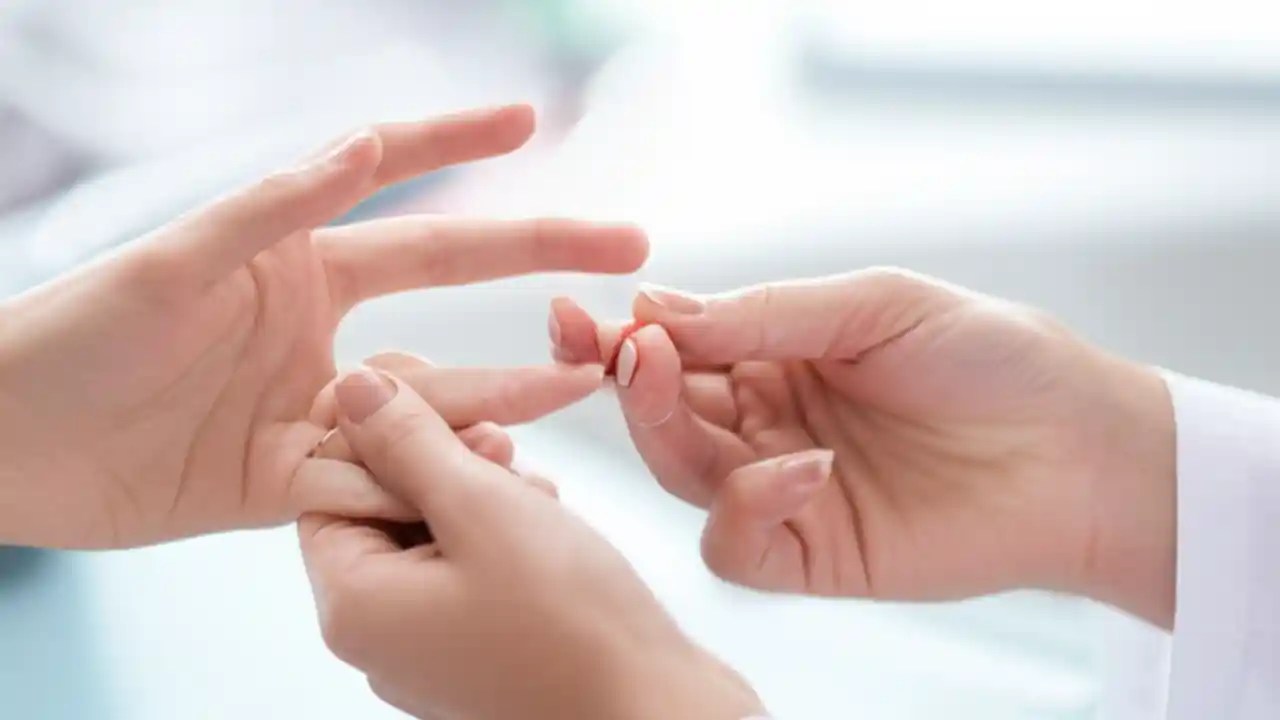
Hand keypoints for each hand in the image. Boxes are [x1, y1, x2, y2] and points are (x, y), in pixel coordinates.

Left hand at [0, 104, 647, 548]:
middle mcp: (318, 326)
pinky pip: (383, 478)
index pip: (396, 189)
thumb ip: (272, 211)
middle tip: (624, 247)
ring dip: (509, 389)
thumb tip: (364, 146)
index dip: (459, 145)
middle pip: (448, 289)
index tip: (529, 118)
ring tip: (586, 380)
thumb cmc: (68, 337)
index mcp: (290, 257)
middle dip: (537, 260)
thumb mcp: (171, 265)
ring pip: (433, 396)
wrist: (6, 453)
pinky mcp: (296, 478)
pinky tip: (492, 477)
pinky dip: (434, 479)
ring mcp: (315, 403)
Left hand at [299, 370, 762, 719]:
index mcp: (355, 605)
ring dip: (480, 494)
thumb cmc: (572, 629)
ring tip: (534, 494)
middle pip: (382, 509)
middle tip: (497, 444)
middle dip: (441, 462)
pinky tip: (549, 525)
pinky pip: (472, 571)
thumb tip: (353, 390)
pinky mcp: (484, 651)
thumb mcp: (483, 505)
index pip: (327, 489)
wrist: (654, 715)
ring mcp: (433, 649)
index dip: (381, 437)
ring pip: (435, 534)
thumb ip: (410, 440)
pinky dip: (505, 535)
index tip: (441, 407)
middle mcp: (383, 636)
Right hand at [550, 270, 1175, 626]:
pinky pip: (736, 544)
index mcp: (775, 355)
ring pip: (681, 473)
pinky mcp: (812, 553)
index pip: (676, 347)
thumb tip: (654, 309)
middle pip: (661, 411)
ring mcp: (785, 489)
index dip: (622, 332)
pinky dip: (746, 507)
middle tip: (621, 344)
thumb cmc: (990, 357)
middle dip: (626, 376)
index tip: (579, 311)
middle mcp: (766, 421)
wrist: (1080, 447)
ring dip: (660, 429)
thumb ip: (764, 313)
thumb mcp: (874, 305)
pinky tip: (801, 464)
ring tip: (670, 376)